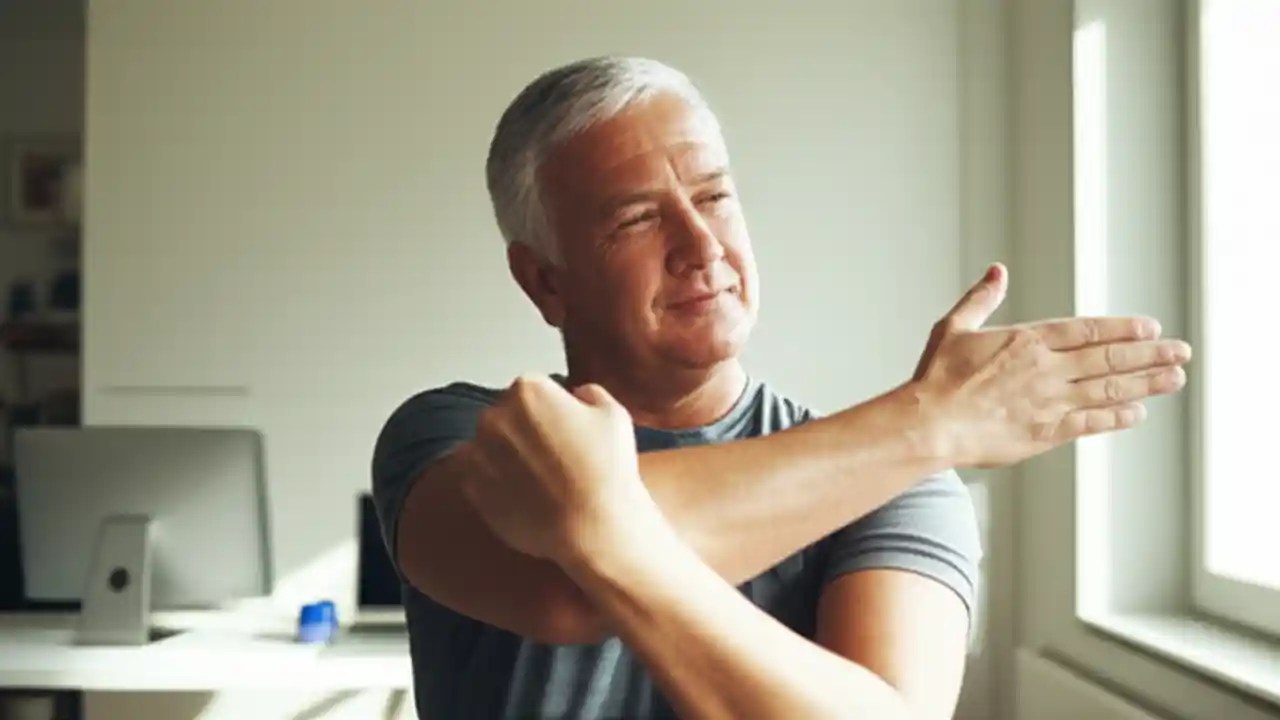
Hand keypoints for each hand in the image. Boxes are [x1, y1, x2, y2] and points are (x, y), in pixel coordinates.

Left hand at [458, 375, 650, 562]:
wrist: (592, 527)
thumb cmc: (607, 469)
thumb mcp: (615, 416)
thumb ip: (590, 393)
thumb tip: (577, 393)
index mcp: (529, 390)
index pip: (532, 391)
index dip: (551, 411)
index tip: (564, 433)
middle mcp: (495, 414)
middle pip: (506, 415)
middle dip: (524, 431)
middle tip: (553, 458)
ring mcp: (478, 451)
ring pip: (489, 445)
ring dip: (506, 456)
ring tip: (538, 480)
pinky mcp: (470, 486)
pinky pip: (477, 477)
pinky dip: (495, 483)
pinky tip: (523, 495)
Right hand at [912, 263, 1191, 467]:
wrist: (929, 423)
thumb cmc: (937, 379)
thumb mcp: (954, 327)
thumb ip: (981, 299)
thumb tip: (997, 271)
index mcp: (1027, 341)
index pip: (1088, 330)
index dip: (1123, 329)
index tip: (1150, 327)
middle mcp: (1046, 370)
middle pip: (1109, 358)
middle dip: (1151, 354)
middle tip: (1181, 351)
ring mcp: (1049, 402)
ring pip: (1108, 389)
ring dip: (1146, 384)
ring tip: (1175, 378)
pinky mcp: (1045, 433)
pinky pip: (1091, 423)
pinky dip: (1117, 417)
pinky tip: (1137, 412)